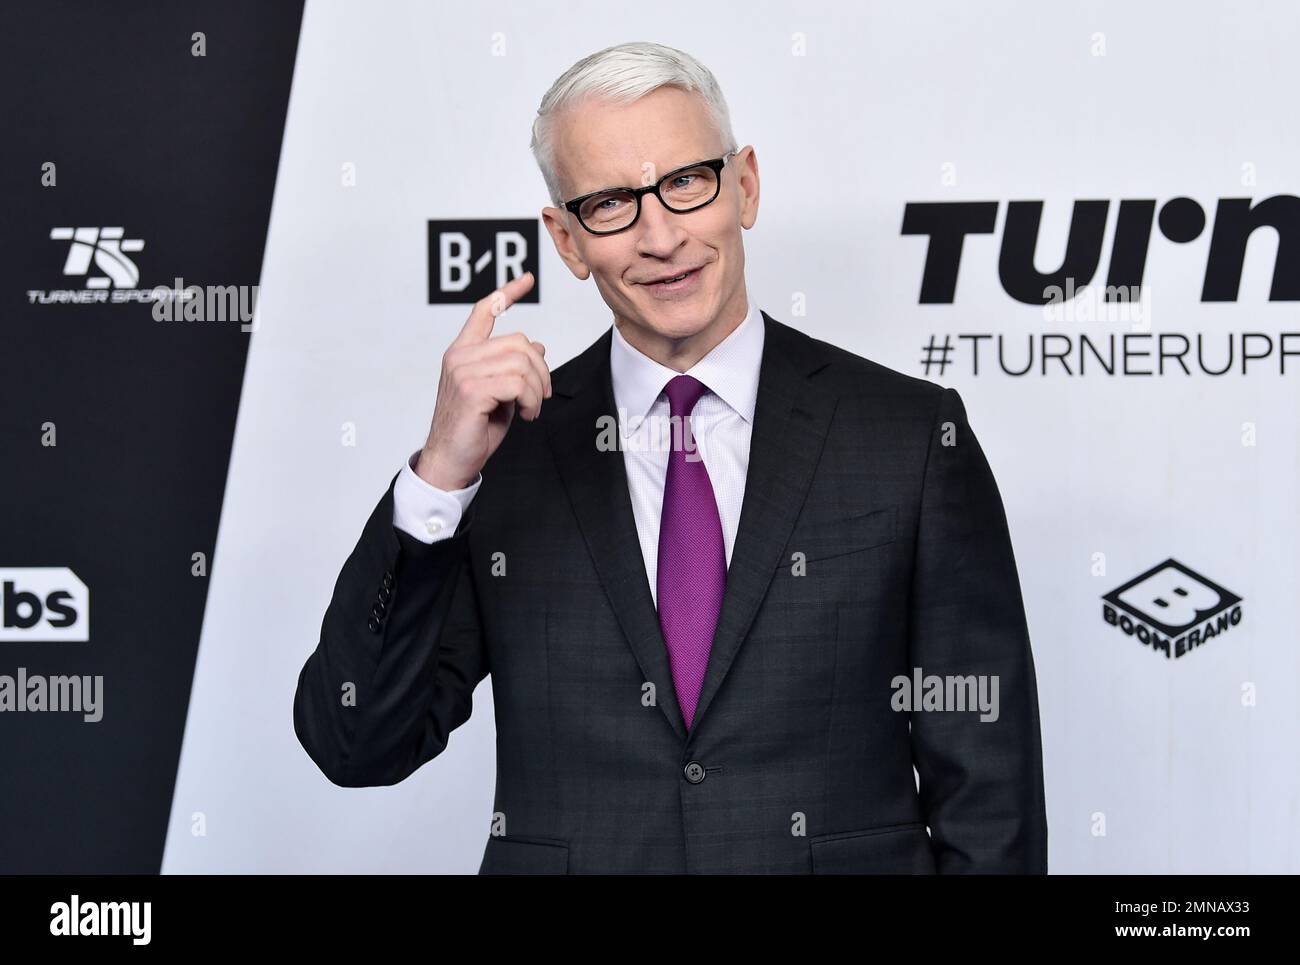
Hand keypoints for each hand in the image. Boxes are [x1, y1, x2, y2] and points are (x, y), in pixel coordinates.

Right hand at [415, 272, 550, 489]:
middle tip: (540, 396)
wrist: (451, 461)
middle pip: (519, 342)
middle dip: (541, 370)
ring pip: (522, 363)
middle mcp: (460, 356)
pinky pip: (518, 383)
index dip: (507, 293)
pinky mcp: (470, 390)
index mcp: (463, 352)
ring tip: (531, 409)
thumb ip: (513, 367)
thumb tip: (537, 346)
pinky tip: (526, 416)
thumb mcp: (500, 393)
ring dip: (537, 389)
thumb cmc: (473, 429)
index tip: (528, 279)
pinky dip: (531, 401)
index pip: (484, 311)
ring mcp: (463, 371)